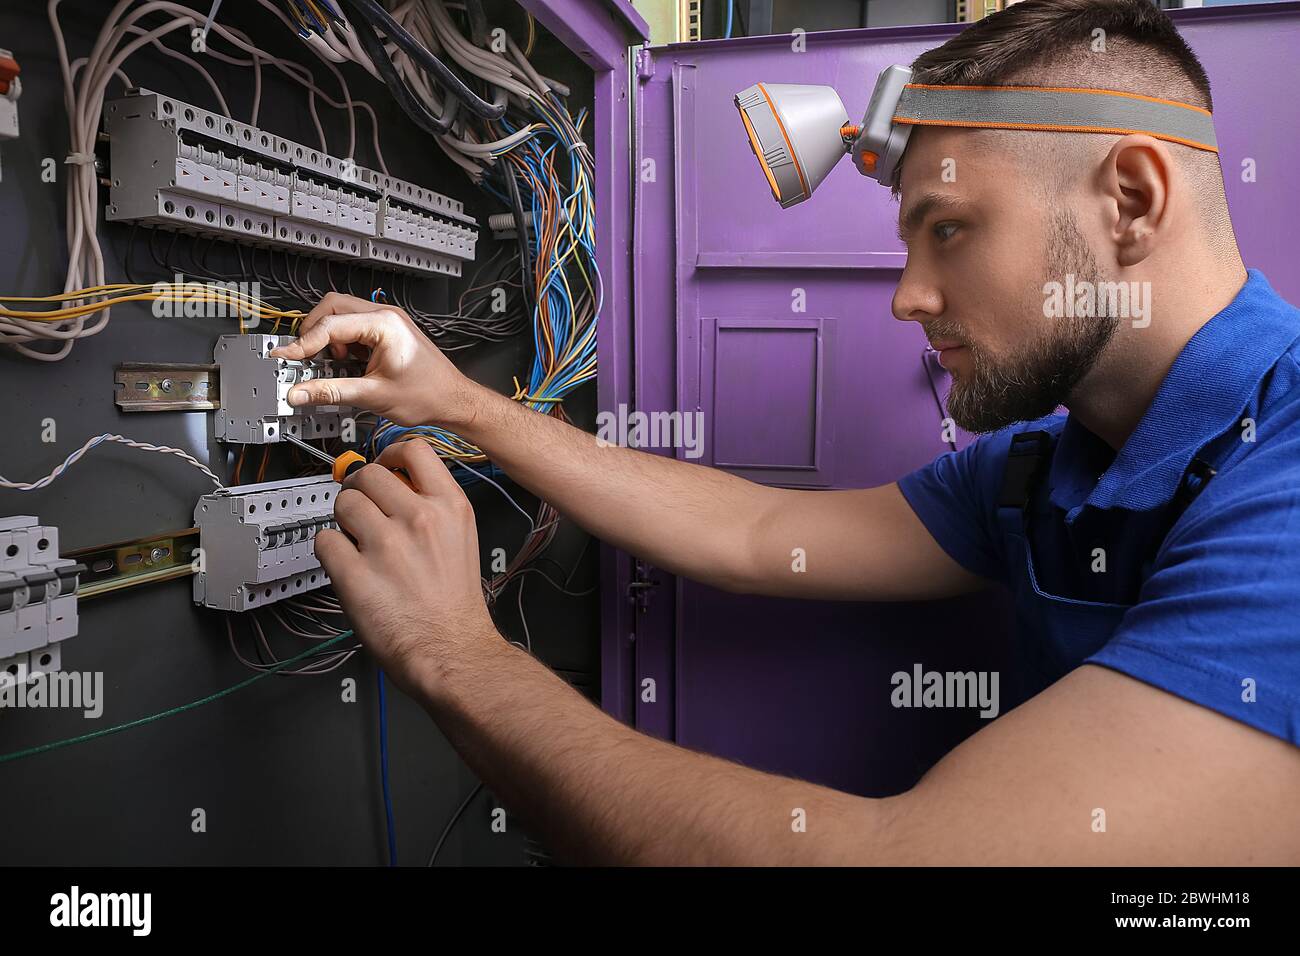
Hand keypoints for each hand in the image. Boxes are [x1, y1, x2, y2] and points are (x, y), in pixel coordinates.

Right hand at [269, 292, 478, 428]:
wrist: (453, 399)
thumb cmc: (428, 394)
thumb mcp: (373, 396)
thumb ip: (332, 392)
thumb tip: (300, 392)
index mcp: (384, 324)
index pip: (330, 325)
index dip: (303, 343)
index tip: (285, 357)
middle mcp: (385, 316)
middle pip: (332, 308)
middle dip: (313, 333)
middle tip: (304, 358)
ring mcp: (386, 321)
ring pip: (341, 315)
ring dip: (328, 338)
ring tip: (332, 365)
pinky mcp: (386, 331)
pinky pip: (353, 327)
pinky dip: (342, 343)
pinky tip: (346, 365)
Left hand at [313, 439, 497, 700]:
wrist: (451, 650)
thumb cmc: (455, 604)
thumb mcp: (461, 538)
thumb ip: (431, 506)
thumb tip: (394, 484)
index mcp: (450, 506)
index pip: (413, 448)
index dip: (389, 453)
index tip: (383, 465)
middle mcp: (419, 518)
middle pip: (368, 474)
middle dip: (360, 490)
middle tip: (364, 512)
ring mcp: (386, 545)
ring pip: (342, 503)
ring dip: (344, 521)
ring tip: (359, 544)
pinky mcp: (355, 573)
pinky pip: (324, 540)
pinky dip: (331, 552)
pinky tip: (349, 567)